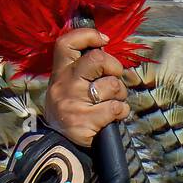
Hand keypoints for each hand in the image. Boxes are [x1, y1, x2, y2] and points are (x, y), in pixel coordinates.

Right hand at [43, 27, 131, 148]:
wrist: (59, 147)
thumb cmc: (69, 112)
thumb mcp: (64, 87)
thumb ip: (79, 70)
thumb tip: (105, 52)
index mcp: (60, 73)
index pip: (67, 43)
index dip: (88, 35)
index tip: (103, 40)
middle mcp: (65, 84)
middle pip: (98, 59)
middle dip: (115, 67)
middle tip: (115, 80)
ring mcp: (75, 103)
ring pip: (112, 85)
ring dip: (121, 94)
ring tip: (115, 101)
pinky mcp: (85, 121)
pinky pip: (115, 108)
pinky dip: (122, 111)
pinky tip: (116, 115)